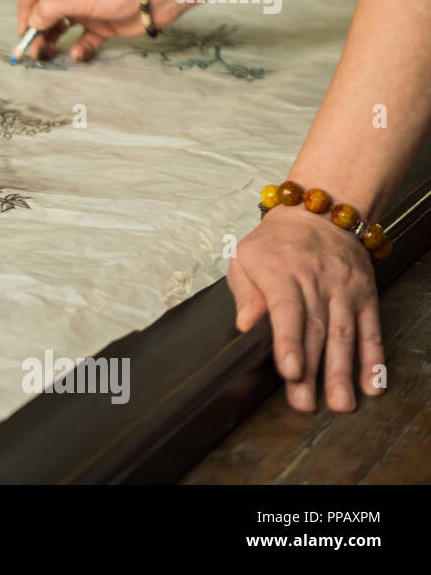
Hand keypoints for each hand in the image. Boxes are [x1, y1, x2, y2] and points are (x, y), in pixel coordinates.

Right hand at [16, 0, 180, 61]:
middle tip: (34, 52)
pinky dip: (78, 50)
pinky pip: (82, 41)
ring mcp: (87, 11)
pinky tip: (78, 54)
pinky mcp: (102, 27)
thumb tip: (31, 23)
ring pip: (59, 30)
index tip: (26, 31)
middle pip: (42, 14)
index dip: (24, 11)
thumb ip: (51, 9)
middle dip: (36, 33)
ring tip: (48, 55)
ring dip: (51, 43)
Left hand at [227, 206, 384, 411]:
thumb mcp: (245, 257)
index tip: (290, 370)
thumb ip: (244, 292)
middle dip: (312, 370)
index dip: (289, 342)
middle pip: (315, 330)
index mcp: (282, 273)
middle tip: (305, 402)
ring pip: (345, 334)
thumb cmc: (274, 243)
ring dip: (342, 371)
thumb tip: (245, 324)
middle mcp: (317, 282)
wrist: (318, 215)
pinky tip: (372, 383)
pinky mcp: (365, 296)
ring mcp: (344, 291)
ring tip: (340, 403)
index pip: (288, 310)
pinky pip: (371, 330)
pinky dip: (374, 358)